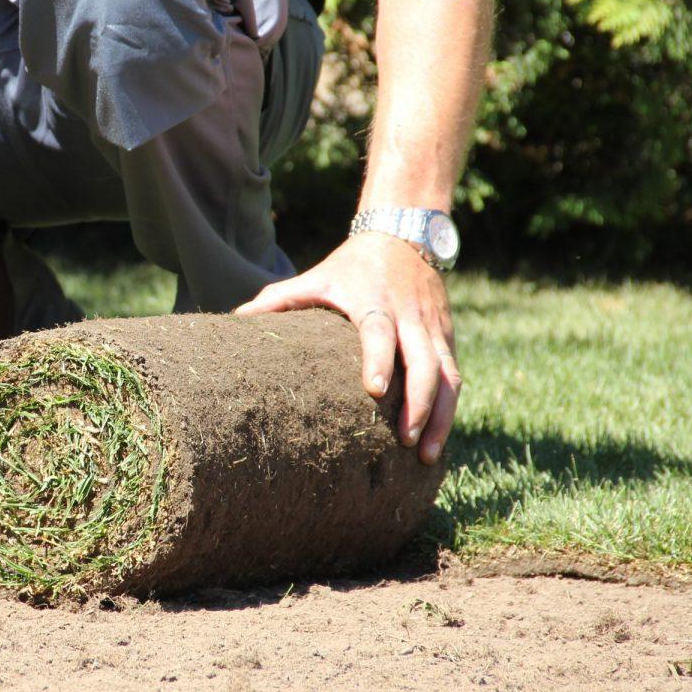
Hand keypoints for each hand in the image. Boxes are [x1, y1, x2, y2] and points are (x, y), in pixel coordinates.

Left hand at [234, 233, 460, 464]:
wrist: (403, 236)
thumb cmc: (350, 266)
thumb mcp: (316, 276)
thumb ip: (278, 299)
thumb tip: (235, 320)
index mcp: (374, 301)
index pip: (379, 332)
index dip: (379, 359)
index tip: (374, 391)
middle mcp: (410, 316)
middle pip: (425, 363)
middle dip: (420, 404)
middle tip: (405, 441)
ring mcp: (434, 328)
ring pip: (449, 376)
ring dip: (441, 417)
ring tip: (425, 456)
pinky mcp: (447, 337)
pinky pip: (455, 376)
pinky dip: (449, 410)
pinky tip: (437, 439)